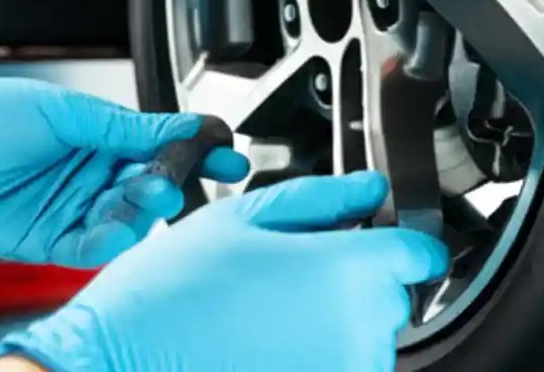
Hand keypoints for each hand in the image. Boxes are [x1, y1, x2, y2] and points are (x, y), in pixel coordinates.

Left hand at [0, 75, 247, 266]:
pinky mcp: (45, 241)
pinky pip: (89, 248)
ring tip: (144, 198)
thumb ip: (124, 128)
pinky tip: (117, 231)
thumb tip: (181, 127)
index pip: (159, 145)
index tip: (227, 152)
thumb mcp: (63, 112)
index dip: (195, 150)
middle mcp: (88, 172)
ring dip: (141, 212)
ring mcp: (69, 207)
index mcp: (97, 134)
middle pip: (149, 184)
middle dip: (171, 182)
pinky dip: (108, 243)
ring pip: (126, 218)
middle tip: (178, 178)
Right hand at [0, 172, 449, 371]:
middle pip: (393, 294)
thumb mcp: (242, 218)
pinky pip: (339, 367)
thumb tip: (371, 189)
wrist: (120, 362)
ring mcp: (344, 371)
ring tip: (266, 310)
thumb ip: (321, 199)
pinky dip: (315, 355)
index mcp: (348, 269)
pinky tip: (264, 341)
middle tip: (289, 271)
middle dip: (355, 278)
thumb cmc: (172, 291)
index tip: (375, 237)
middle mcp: (360, 328)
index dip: (400, 237)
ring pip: (368, 336)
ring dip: (334, 321)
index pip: (422, 252)